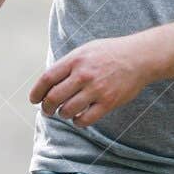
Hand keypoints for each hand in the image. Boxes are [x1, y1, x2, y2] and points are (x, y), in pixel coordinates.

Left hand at [29, 34, 155, 126]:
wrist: (139, 57)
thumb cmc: (109, 53)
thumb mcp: (85, 51)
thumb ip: (67, 65)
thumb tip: (47, 84)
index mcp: (75, 60)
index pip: (47, 79)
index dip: (36, 92)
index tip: (34, 100)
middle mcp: (83, 74)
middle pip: (54, 97)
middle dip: (46, 107)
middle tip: (48, 110)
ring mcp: (96, 89)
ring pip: (67, 110)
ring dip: (62, 114)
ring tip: (65, 112)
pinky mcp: (108, 102)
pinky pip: (85, 119)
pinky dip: (78, 122)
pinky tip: (78, 118)